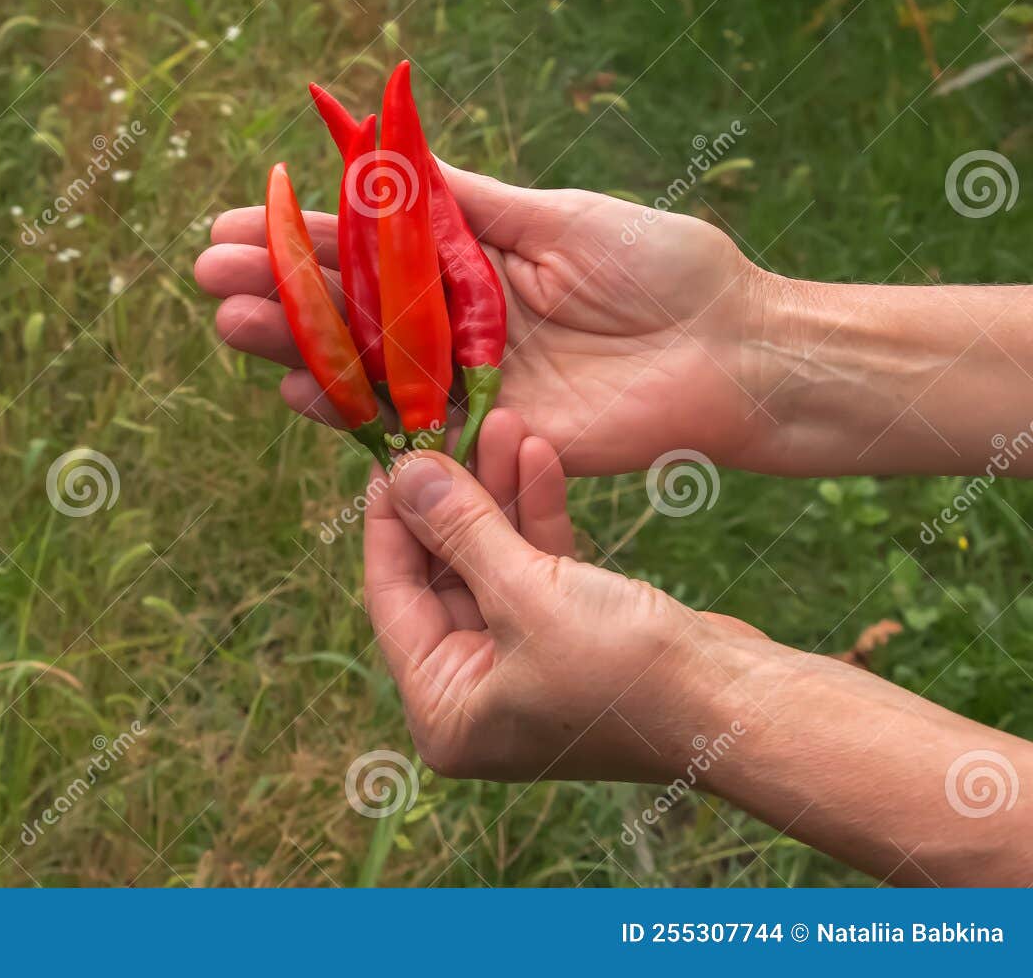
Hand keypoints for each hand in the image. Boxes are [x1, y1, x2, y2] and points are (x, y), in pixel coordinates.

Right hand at [195, 165, 770, 474]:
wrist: (732, 350)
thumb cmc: (662, 270)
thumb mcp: (559, 216)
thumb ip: (471, 205)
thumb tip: (394, 164)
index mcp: (473, 262)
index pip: (371, 246)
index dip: (304, 234)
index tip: (236, 218)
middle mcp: (458, 322)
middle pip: (351, 305)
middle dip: (279, 287)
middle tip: (208, 275)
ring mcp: (467, 380)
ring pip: (363, 363)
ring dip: (294, 343)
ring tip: (229, 321)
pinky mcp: (487, 434)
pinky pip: (406, 425)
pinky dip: (349, 409)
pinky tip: (294, 385)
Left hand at [364, 410, 756, 783]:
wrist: (742, 705)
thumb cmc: (627, 671)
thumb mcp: (527, 594)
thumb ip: (459, 529)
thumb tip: (401, 472)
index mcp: (444, 712)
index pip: (391, 597)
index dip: (389, 520)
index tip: (388, 454)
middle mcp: (474, 694)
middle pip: (440, 573)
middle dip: (452, 495)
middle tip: (445, 423)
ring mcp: (523, 665)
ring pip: (490, 560)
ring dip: (497, 492)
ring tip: (500, 418)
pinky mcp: (571, 635)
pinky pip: (534, 566)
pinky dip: (535, 515)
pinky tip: (536, 450)